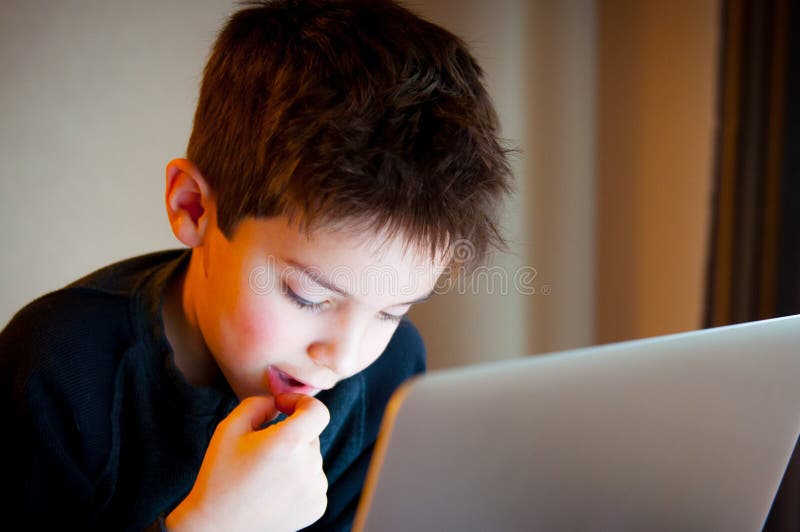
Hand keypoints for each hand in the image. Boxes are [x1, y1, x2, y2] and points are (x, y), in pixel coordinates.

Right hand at [165, 393, 329, 531]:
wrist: (217, 529)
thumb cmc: (220, 477)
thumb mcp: (229, 429)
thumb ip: (258, 404)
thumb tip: (278, 403)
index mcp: (289, 443)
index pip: (318, 410)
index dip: (301, 402)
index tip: (283, 407)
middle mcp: (309, 466)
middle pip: (310, 435)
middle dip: (290, 434)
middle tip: (260, 450)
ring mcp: (316, 489)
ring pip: (311, 458)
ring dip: (295, 458)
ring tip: (264, 476)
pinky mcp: (318, 506)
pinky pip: (313, 480)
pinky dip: (298, 480)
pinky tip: (273, 492)